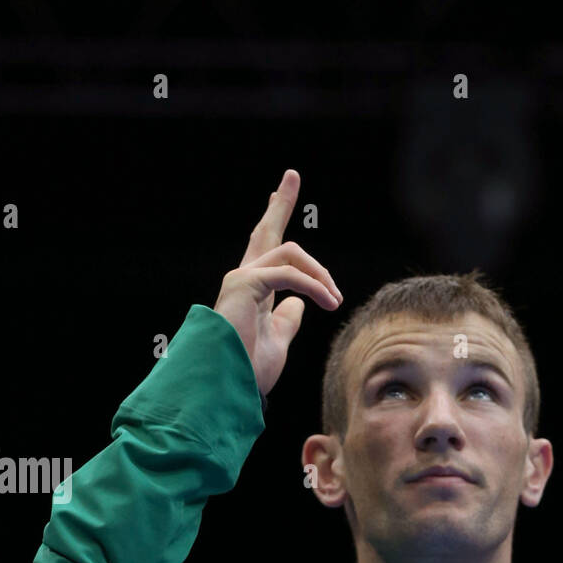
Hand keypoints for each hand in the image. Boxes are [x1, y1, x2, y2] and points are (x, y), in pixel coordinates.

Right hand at [212, 169, 342, 397]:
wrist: (227, 386)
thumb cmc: (248, 370)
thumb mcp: (278, 341)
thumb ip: (287, 320)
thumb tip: (300, 304)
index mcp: (253, 291)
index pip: (269, 252)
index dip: (276, 222)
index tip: (282, 195)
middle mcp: (244, 278)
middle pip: (267, 233)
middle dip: (280, 204)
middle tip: (291, 175)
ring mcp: (243, 279)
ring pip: (291, 254)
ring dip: (320, 275)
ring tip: (335, 299)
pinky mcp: (246, 284)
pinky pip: (290, 274)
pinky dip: (313, 286)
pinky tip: (329, 301)